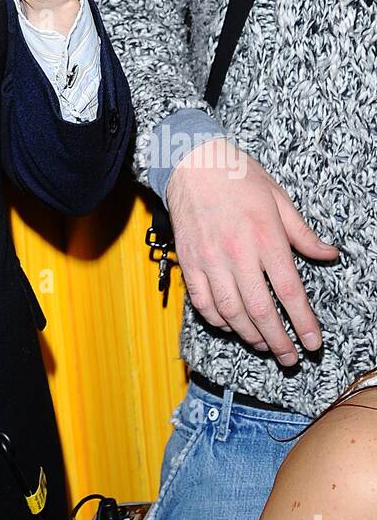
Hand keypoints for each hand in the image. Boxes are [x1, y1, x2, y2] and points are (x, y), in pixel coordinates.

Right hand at [168, 139, 338, 364]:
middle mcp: (237, 252)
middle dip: (278, 340)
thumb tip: (329, 254)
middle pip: (260, 310)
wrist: (192, 160)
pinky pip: (202, 301)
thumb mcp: (279, 198)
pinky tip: (231, 325)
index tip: (312, 343)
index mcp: (265, 236)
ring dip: (249, 335)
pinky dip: (217, 320)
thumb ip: (303, 234)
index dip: (303, 322)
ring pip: (230, 312)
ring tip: (264, 345)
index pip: (289, 291)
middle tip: (290, 358)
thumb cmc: (238, 175)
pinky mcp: (189, 260)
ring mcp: (210, 258)